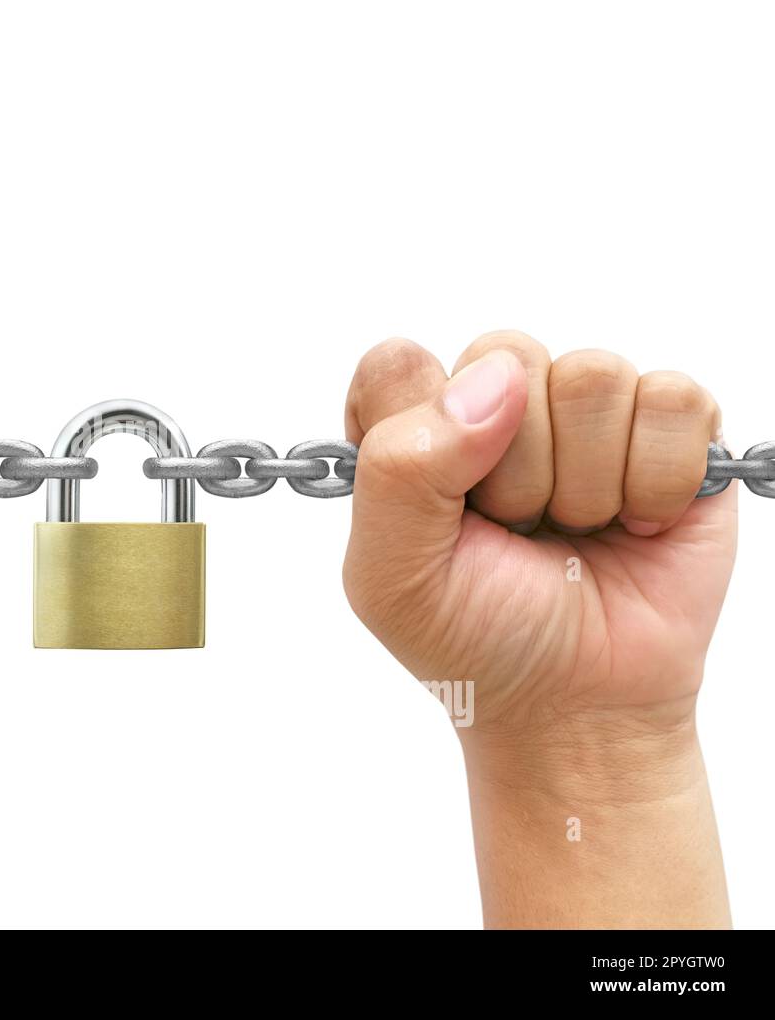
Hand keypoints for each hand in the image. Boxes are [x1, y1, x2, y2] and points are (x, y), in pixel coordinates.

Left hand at [342, 332, 732, 926]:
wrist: (578, 707)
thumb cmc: (474, 638)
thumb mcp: (389, 576)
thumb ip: (398, 468)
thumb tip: (496, 378)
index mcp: (414, 428)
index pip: (400, 361)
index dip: (424, 430)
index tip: (442, 506)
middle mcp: (495, 405)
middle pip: (505, 357)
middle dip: (513, 470)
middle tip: (518, 532)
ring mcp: (585, 411)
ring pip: (593, 374)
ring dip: (585, 482)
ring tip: (575, 531)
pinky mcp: (672, 428)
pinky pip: (674, 400)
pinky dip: (655, 483)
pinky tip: (635, 525)